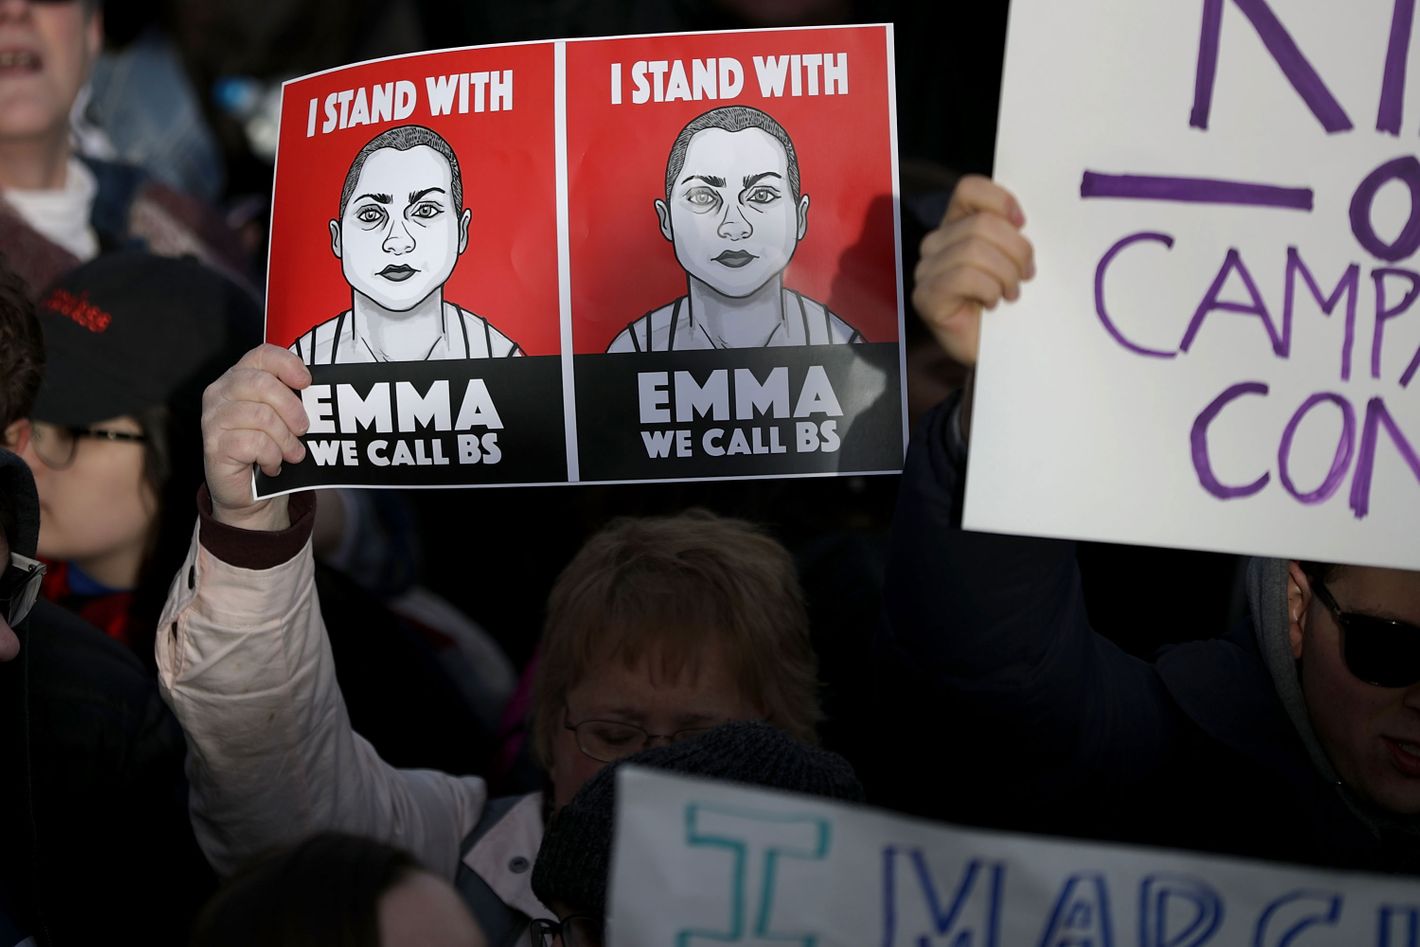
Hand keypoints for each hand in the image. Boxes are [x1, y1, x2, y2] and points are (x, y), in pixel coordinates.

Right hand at [200, 344, 310, 530]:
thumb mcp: (282, 419)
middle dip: (292, 408)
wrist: (249, 492)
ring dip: (285, 439)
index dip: (287, 364)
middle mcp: (220, 393)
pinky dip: (272, 456)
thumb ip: (291, 400)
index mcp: (238, 378)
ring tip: (291, 453)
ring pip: (261, 416)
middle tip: (304, 429)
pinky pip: (253, 443)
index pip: (261, 355)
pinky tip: (273, 464)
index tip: (307, 382)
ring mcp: (213, 418)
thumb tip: (319, 393)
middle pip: (262, 384)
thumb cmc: (267, 449)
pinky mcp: (213, 445)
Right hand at [911, 175, 1034, 367]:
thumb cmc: (1009, 302)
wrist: (1000, 350)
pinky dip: (987, 290)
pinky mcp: (925, 297)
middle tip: (1026, 275)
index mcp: (957, 224)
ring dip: (1005, 274)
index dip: (1001, 200)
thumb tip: (1023, 219)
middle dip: (1015, 250)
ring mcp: (926, 270)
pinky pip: (962, 277)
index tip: (1024, 224)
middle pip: (981, 223)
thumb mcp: (1015, 258)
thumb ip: (1013, 232)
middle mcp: (936, 243)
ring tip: (1011, 294)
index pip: (970, 188)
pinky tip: (992, 304)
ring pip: (973, 250)